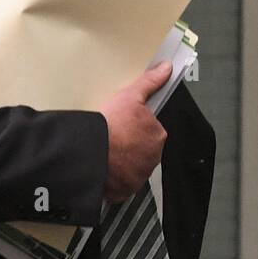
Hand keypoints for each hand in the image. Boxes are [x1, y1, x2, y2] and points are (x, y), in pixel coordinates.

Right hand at [98, 60, 170, 204]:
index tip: (122, 126)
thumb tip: (166, 68)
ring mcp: (139, 175)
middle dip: (130, 145)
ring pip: (132, 166)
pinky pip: (121, 183)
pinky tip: (103, 167)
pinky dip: (114, 178)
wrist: (91, 152)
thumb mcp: (130, 96)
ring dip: (122, 161)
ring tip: (105, 151)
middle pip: (142, 149)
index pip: (150, 130)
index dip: (135, 126)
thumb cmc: (111, 125)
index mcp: (157, 135)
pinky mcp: (125, 189)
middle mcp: (153, 158)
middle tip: (112, 137)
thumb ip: (150, 82)